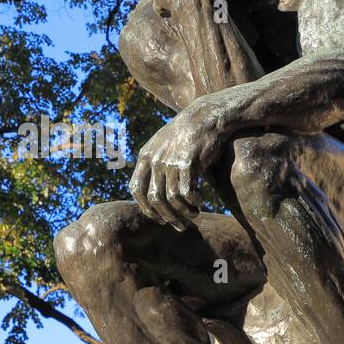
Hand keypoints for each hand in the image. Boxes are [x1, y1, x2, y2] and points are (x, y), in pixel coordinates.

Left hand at [130, 101, 225, 230]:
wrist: (206, 117)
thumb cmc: (186, 137)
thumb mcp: (163, 147)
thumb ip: (155, 168)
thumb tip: (154, 199)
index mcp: (145, 156)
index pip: (136, 190)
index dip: (146, 208)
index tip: (159, 218)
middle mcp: (155, 159)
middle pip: (155, 199)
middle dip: (168, 217)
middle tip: (180, 226)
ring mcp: (170, 160)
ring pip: (172, 199)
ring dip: (184, 212)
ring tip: (194, 215)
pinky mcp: (188, 162)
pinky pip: (187, 192)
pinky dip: (193, 202)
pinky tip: (200, 202)